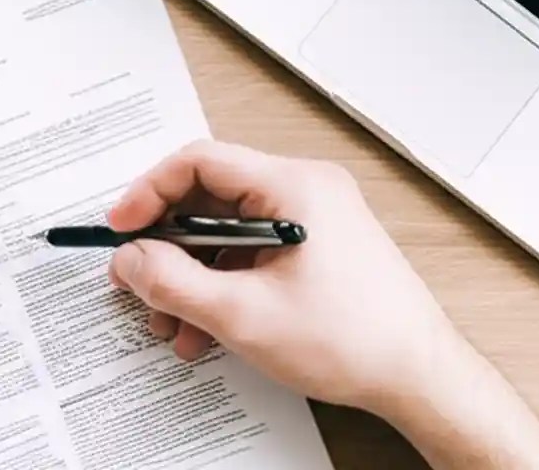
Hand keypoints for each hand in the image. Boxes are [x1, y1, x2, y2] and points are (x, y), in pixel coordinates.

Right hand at [106, 140, 457, 416]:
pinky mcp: (315, 249)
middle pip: (210, 198)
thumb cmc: (355, 340)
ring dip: (191, 277)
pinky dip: (221, 286)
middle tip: (139, 280)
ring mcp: (313, 220)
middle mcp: (305, 191)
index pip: (200, 162)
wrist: (417, 377)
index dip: (149, 192)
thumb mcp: (243, 314)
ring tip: (173, 322)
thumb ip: (173, 282)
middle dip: (168, 247)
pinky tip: (206, 329)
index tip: (121, 228)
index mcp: (294, 186)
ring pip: (226, 233)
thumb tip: (131, 260)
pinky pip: (250, 253)